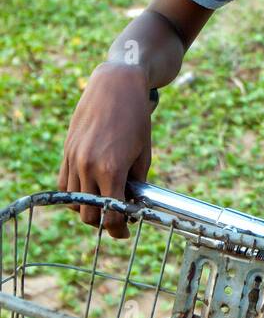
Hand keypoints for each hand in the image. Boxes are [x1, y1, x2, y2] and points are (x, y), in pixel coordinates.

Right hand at [57, 62, 152, 238]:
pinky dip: (74, 194)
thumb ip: (136, 182)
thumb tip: (130, 205)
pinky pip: (64, 184)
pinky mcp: (66, 152)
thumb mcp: (144, 153)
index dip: (118, 230)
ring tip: (104, 204)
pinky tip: (89, 190)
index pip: (111, 215)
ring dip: (87, 209)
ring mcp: (74, 159)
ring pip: (73, 202)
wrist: (116, 85)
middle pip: (88, 214)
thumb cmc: (136, 118)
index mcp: (111, 169)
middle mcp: (88, 166)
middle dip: (103, 223)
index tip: (125, 233)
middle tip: (117, 221)